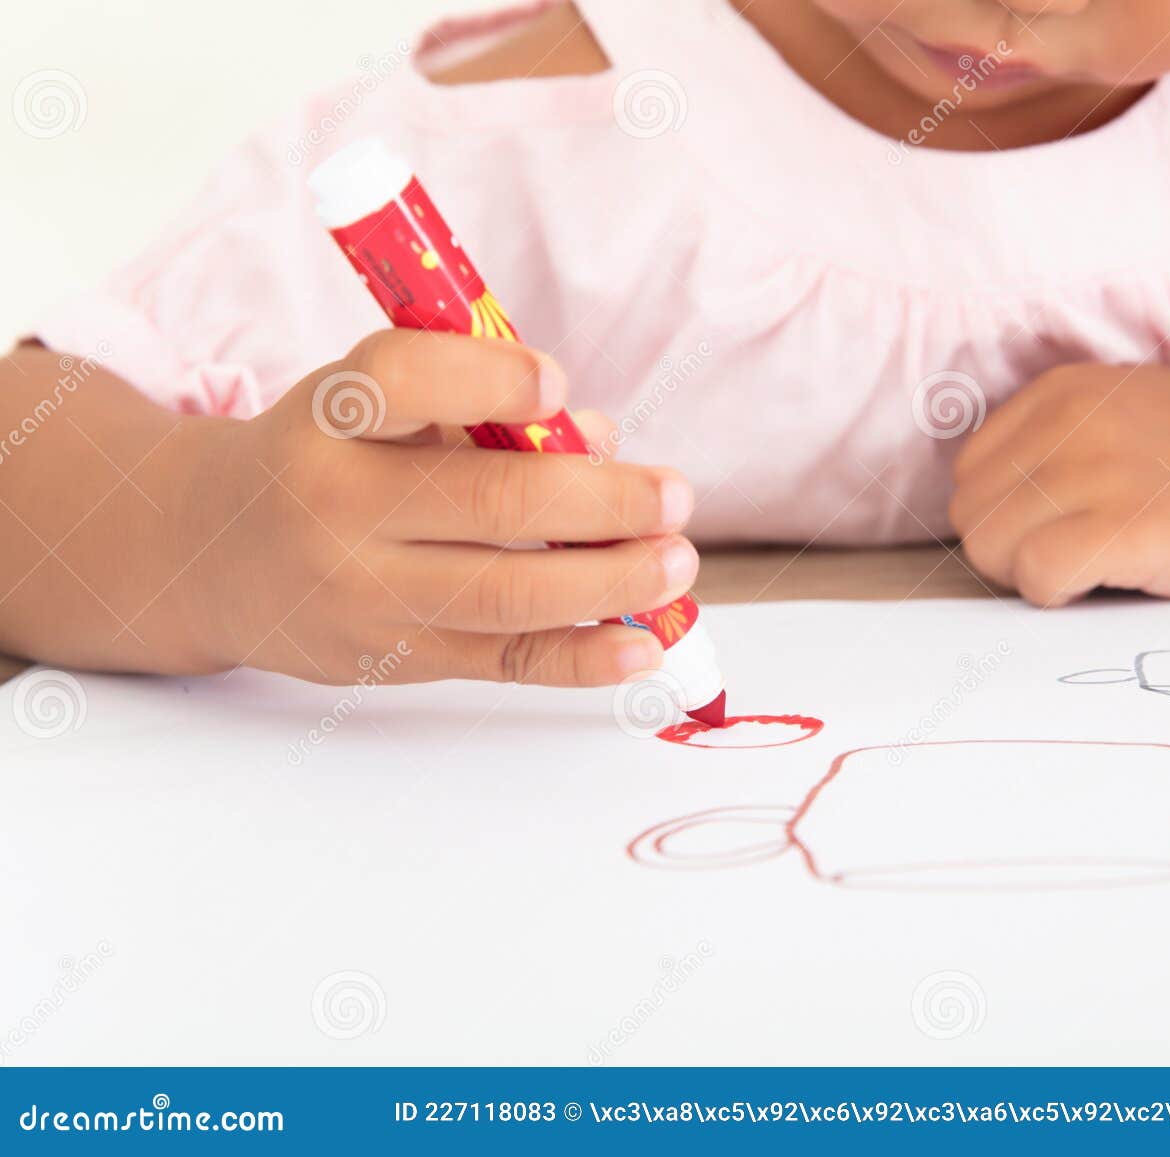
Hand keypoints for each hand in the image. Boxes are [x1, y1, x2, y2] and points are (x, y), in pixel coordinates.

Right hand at [176, 331, 696, 684]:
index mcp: (325, 416)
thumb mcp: (370, 406)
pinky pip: (503, 661)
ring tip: (676, 562)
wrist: (207, 555)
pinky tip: (644, 647)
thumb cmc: (321, 457)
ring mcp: (363, 594)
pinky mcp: (390, 659)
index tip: (554, 385)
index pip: (403, 379)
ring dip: (613, 579)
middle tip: (675, 496)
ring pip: (509, 593)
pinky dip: (584, 656)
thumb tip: (599, 436)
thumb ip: (476, 405)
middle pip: (491, 501)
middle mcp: (335, 506)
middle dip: (604, 501)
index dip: (491, 378)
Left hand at [949, 363, 1169, 604]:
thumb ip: (1051, 439)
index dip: (1009, 516)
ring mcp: (1097, 470)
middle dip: (1014, 549)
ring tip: (1103, 562)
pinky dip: (1059, 595)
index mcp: (1063, 389)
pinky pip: (1035, 577)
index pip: (969, 474)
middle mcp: (1071, 419)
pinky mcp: (1125, 526)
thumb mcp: (1125, 412)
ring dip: (1037, 575)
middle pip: (971, 515)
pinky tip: (1110, 580)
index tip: (1066, 524)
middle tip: (1084, 551)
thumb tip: (978, 500)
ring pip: (990, 549)